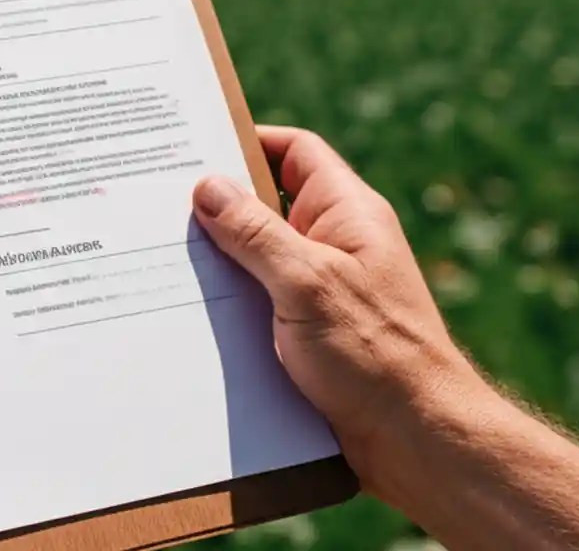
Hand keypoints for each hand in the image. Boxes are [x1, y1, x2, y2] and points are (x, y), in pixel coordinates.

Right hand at [192, 126, 482, 489]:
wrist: (416, 438)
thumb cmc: (375, 354)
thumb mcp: (306, 282)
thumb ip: (255, 233)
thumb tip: (208, 186)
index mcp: (348, 214)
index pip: (296, 151)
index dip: (248, 140)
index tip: (196, 144)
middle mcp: (337, 243)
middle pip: (269, 202)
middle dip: (219, 204)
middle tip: (161, 202)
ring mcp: (324, 286)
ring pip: (259, 255)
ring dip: (220, 258)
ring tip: (163, 256)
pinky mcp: (311, 329)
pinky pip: (261, 298)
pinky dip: (230, 299)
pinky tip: (191, 310)